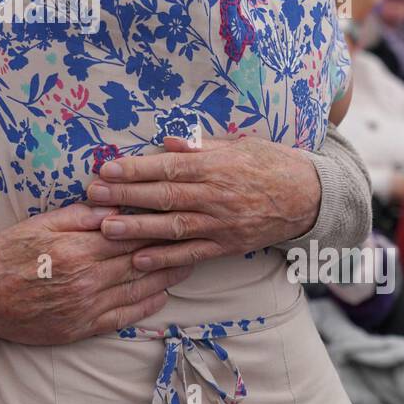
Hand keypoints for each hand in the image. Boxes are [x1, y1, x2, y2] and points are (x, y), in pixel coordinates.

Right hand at [0, 203, 192, 344]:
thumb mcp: (38, 224)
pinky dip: (147, 306)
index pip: (128, 232)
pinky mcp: (82, 327)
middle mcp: (87, 279)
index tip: (176, 211)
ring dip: (167, 276)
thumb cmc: (5, 255)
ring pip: (138, 289)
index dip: (155, 222)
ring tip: (189, 263)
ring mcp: (86, 306)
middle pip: (140, 260)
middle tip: (195, 235)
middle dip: (170, 247)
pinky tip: (162, 296)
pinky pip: (124, 317)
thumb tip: (114, 203)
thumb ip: (79, 216)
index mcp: (77, 249)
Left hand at [86, 135, 321, 270]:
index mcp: (216, 166)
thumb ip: (201, 146)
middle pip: (163, 196)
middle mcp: (216, 195)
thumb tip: (166, 142)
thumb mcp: (240, 144)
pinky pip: (192, 254)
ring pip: (173, 227)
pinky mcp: (227, 246)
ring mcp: (221, 223)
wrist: (310, 197)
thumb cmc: (271, 163)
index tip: (106, 167)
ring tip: (105, 228)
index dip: (135, 168)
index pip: (168, 167)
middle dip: (125, 196)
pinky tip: (140, 260)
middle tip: (93, 195)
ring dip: (137, 228)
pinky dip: (166, 259)